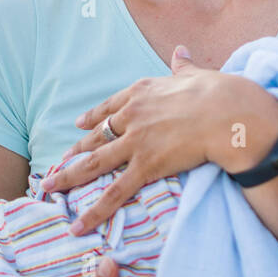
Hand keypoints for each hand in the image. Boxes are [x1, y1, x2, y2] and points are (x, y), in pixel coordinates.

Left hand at [41, 45, 222, 234]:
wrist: (227, 112)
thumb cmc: (218, 92)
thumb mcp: (195, 74)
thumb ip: (182, 66)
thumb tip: (180, 52)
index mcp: (141, 92)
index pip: (109, 108)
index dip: (92, 118)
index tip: (79, 125)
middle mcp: (131, 116)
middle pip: (95, 138)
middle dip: (75, 152)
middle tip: (58, 163)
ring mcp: (135, 142)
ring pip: (94, 164)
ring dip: (69, 177)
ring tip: (50, 188)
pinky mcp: (145, 165)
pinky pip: (115, 192)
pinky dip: (95, 210)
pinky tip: (79, 224)